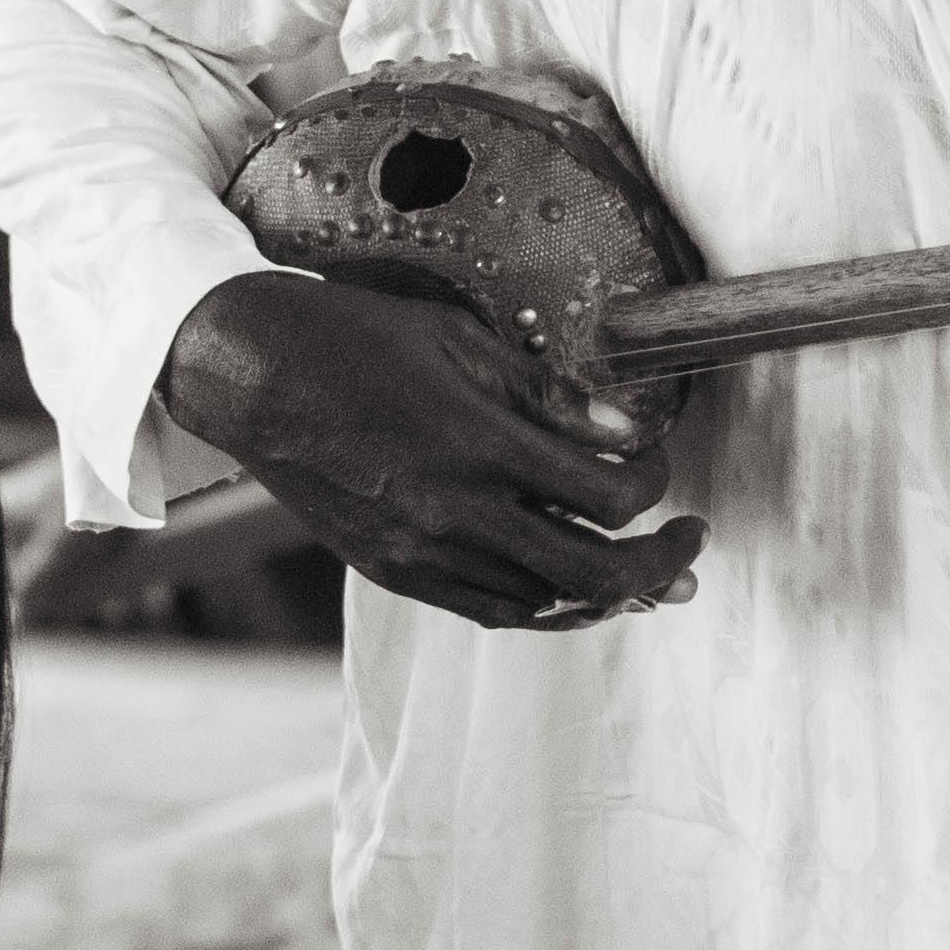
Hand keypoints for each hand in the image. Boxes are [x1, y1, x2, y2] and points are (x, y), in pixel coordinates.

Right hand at [160, 268, 706, 631]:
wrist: (258, 376)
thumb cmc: (360, 340)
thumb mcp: (464, 341)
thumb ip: (548, 394)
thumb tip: (625, 427)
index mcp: (479, 445)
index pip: (605, 498)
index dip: (653, 485)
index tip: (657, 461)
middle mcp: (454, 514)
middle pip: (590, 575)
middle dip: (657, 564)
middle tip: (691, 542)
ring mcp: (421, 554)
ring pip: (542, 605)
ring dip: (604, 594)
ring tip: (646, 576)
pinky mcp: (394, 573)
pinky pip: (488, 610)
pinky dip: (541, 605)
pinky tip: (568, 585)